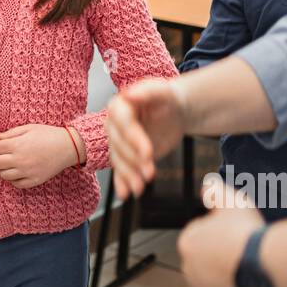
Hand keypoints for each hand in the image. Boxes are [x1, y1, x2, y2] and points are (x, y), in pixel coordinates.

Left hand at [0, 124, 81, 188]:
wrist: (68, 147)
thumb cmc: (48, 134)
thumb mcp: (28, 128)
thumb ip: (11, 133)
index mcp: (16, 145)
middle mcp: (19, 160)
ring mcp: (26, 172)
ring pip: (3, 175)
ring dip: (2, 169)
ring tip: (8, 163)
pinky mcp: (34, 180)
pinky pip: (16, 184)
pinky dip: (13, 180)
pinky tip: (17, 172)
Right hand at [107, 77, 185, 198]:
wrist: (173, 113)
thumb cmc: (168, 99)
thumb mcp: (162, 92)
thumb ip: (146, 92)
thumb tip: (128, 94)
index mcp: (119, 106)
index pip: (124, 125)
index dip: (134, 140)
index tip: (148, 153)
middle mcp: (113, 125)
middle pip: (119, 146)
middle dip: (134, 161)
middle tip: (150, 173)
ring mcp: (117, 142)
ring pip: (118, 161)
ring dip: (129, 176)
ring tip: (141, 189)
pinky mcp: (124, 156)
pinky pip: (119, 170)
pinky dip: (121, 183)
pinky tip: (125, 194)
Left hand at [176, 176, 264, 286]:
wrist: (263, 264)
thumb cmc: (246, 232)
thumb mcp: (231, 200)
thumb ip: (215, 191)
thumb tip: (206, 186)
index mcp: (188, 242)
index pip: (199, 235)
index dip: (218, 233)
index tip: (233, 234)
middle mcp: (189, 268)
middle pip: (203, 261)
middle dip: (217, 258)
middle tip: (241, 254)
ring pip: (208, 284)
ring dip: (220, 280)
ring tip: (244, 273)